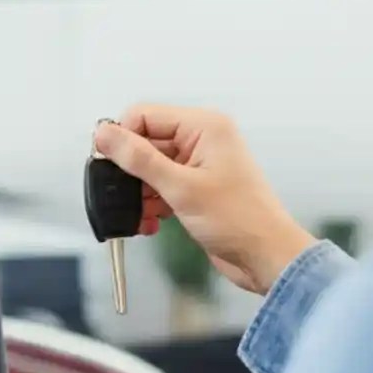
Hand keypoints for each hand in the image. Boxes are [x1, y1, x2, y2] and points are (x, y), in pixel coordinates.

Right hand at [94, 105, 316, 295]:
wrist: (267, 257)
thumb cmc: (239, 220)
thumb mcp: (180, 187)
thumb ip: (138, 158)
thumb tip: (104, 133)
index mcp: (204, 126)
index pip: (145, 115)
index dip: (122, 137)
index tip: (106, 162)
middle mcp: (202, 139)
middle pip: (146, 141)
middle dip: (131, 171)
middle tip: (123, 194)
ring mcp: (200, 164)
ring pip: (151, 167)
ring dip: (140, 192)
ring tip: (143, 214)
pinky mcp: (197, 187)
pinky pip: (162, 185)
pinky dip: (152, 202)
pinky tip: (151, 222)